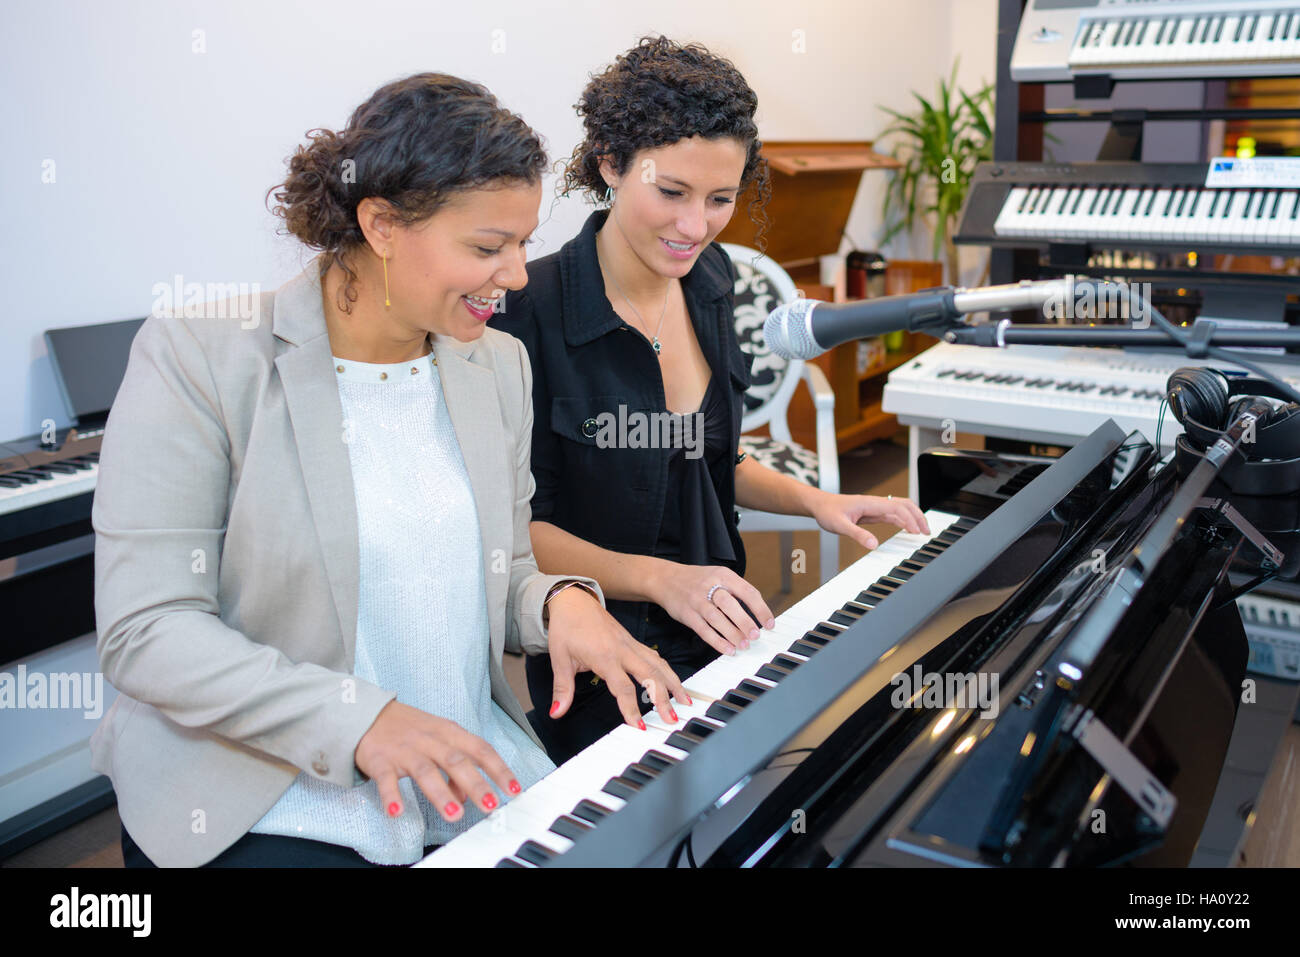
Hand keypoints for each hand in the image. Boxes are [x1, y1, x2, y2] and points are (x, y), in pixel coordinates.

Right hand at [354, 701, 517, 824]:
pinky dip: (392, 795)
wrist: (367, 714)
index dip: (498, 769)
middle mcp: (430, 740)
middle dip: (476, 784)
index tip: (514, 789)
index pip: (480, 749)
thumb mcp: (438, 741)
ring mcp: (406, 750)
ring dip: (441, 794)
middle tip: (491, 805)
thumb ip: (455, 768)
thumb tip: (467, 796)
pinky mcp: (381, 760)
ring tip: (455, 815)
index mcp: (449, 732)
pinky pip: (386, 779)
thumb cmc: (410, 730)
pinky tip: (397, 811)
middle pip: (457, 761)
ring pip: (426, 771)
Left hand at [545, 586, 691, 728]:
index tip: (638, 726)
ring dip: (673, 683)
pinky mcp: (633, 642)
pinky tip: (674, 682)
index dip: (631, 708)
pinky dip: (667, 671)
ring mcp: (631, 644)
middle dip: (663, 698)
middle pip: (650, 675)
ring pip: (658, 665)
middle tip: (672, 719)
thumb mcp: (559, 659)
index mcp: (604, 656)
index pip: (623, 687)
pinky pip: (655, 657)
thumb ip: (562, 689)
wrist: (573, 600)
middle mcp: (623, 650)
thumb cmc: (566, 627)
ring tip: (684, 702)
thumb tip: (556, 712)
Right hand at [649, 561, 775, 657]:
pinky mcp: (686, 614)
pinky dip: (716, 641)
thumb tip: (758, 614)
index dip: (760, 609)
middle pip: (730, 604)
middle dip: (744, 622)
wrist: (666, 579)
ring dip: (732, 634)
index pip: (747, 591)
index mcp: (723, 575)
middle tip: (756, 636)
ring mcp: (697, 601)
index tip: (770, 624)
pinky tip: (728, 649)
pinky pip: (703, 630)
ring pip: (716, 619)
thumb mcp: (718, 576)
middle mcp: (709, 586)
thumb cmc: (698, 580)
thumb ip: (736, 591)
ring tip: (744, 645)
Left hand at [808, 491, 929, 549]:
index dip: (909, 519)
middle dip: (918, 516)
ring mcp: (875, 506)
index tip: (916, 532)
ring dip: (913, 517)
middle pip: (904, 504)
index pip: (896, 507)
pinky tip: (907, 528)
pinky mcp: (873, 512)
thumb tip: (874, 545)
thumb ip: (857, 534)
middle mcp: (875, 503)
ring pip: (901, 508)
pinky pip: (893, 514)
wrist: (820, 505)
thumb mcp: (840, 526)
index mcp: (870, 503)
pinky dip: (904, 520)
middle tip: (926, 532)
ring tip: (922, 531)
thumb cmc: (828, 512)